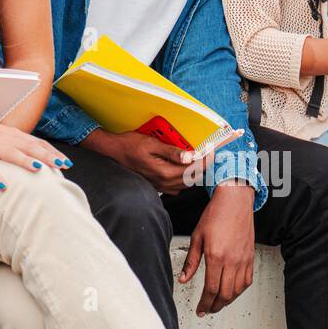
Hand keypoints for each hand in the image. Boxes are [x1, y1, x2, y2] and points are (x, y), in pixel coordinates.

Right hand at [0, 117, 69, 190]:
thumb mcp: (0, 136)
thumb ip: (17, 144)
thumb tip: (38, 156)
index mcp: (10, 134)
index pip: (36, 142)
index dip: (52, 152)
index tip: (66, 162)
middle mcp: (2, 138)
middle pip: (28, 147)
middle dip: (46, 156)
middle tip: (62, 165)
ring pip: (10, 153)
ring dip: (25, 161)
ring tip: (38, 169)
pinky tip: (3, 187)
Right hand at [100, 129, 240, 195]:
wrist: (113, 152)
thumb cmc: (129, 145)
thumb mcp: (151, 143)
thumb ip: (172, 152)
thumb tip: (190, 157)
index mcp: (164, 172)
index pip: (193, 169)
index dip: (207, 160)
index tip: (214, 151)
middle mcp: (164, 182)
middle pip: (193, 178)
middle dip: (204, 166)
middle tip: (210, 153)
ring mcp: (161, 185)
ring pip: (187, 182)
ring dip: (195, 172)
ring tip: (200, 159)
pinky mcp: (159, 185)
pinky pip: (178, 184)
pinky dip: (185, 176)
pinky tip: (184, 166)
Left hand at [178, 182, 254, 316]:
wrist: (234, 201)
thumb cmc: (215, 214)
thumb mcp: (197, 237)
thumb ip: (191, 261)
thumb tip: (183, 278)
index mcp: (216, 256)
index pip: (210, 289)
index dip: (204, 303)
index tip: (200, 309)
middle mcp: (232, 261)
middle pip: (224, 294)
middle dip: (215, 306)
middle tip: (207, 310)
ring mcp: (243, 260)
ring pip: (237, 290)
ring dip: (227, 301)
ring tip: (217, 304)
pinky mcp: (250, 258)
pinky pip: (247, 281)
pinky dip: (239, 291)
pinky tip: (231, 292)